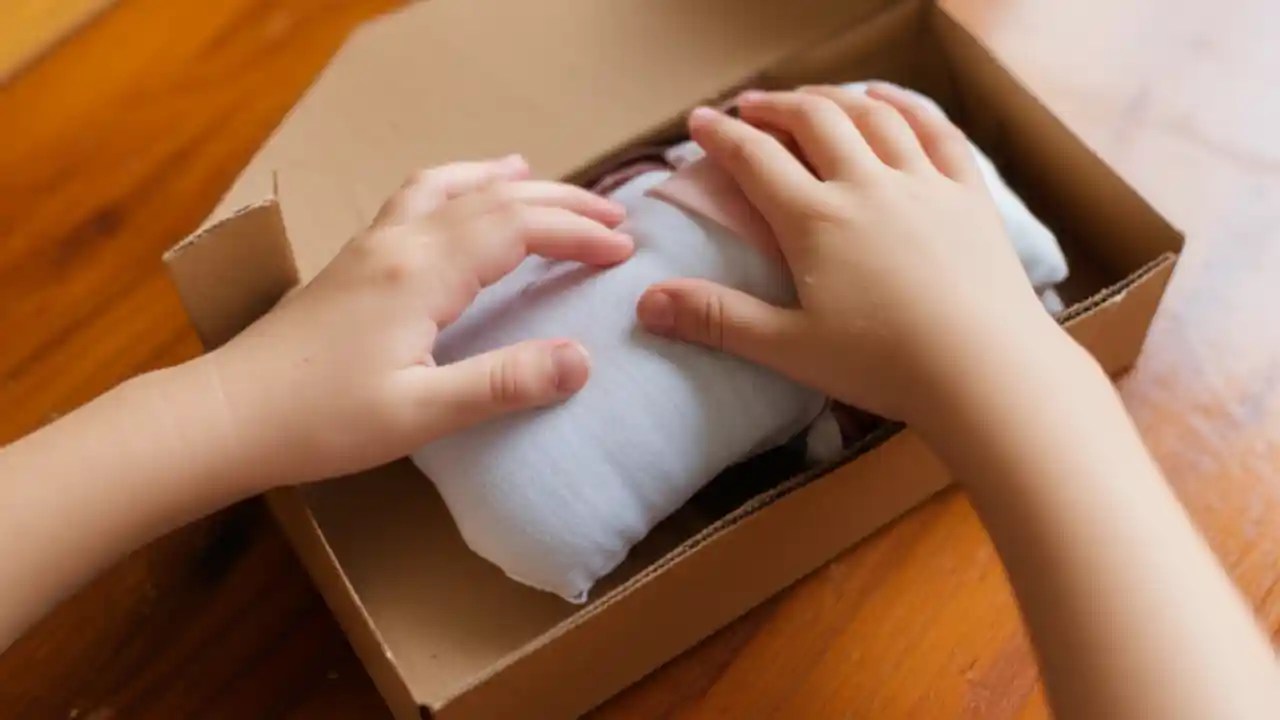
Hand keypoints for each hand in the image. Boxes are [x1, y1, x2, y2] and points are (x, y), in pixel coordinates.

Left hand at [203, 155, 632, 486]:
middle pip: (494, 198)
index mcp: (422, 272)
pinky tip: (458, 196)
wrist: (227, 415)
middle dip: (561, 203)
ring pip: (451, 186)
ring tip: (542, 179)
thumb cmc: (320, 422)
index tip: (624, 249)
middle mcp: (399, 242)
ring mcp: (372, 244)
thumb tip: (582, 359)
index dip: (577, 233)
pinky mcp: (354, 260)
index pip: (518, 228)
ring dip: (507, 183)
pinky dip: (457, 185)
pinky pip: (417, 198)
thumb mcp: (419, 415)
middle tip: (616, 217)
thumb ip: (502, 384)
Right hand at [636, 83, 1064, 423]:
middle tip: (750, 106)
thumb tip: (645, 302)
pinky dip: (907, 107)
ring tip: (810, 97)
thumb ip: (717, 319)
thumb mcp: (788, 348)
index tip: (698, 121)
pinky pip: (936, 133)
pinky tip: (889, 100)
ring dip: (834, 97)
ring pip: (872, 117)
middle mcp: (866, 186)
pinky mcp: (967, 196)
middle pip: (814, 122)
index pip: (757, 160)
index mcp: (816, 221)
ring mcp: (922, 184)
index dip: (722, 136)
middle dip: (775, 106)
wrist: (986, 371)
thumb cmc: (884, 365)